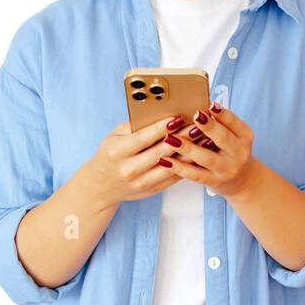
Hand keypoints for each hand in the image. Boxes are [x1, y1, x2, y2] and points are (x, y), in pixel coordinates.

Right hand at [78, 113, 194, 206]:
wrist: (101, 186)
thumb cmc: (110, 155)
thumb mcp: (114, 137)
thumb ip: (134, 126)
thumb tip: (160, 114)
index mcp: (117, 152)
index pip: (143, 138)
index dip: (162, 128)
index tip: (178, 117)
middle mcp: (129, 169)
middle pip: (161, 152)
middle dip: (182, 137)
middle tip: (198, 125)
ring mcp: (141, 183)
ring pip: (171, 166)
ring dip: (190, 152)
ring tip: (204, 138)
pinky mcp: (152, 190)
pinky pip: (174, 177)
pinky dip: (188, 165)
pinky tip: (198, 153)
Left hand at [160, 101, 259, 197]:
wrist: (242, 179)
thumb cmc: (233, 151)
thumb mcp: (235, 135)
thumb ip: (222, 122)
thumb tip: (206, 105)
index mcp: (244, 136)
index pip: (234, 122)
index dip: (223, 114)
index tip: (210, 105)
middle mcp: (238, 153)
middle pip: (222, 139)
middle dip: (208, 127)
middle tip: (195, 116)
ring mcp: (226, 169)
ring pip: (205, 157)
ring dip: (187, 148)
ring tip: (170, 139)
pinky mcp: (214, 181)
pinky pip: (194, 174)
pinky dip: (178, 167)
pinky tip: (165, 160)